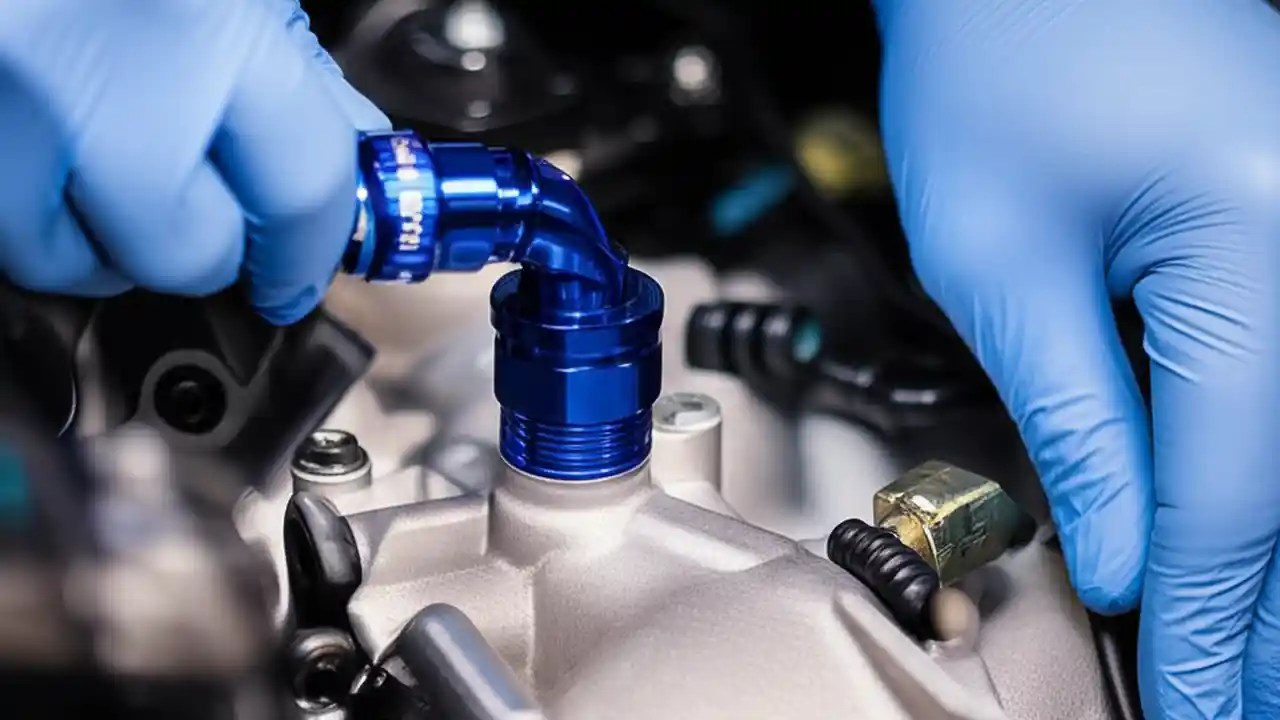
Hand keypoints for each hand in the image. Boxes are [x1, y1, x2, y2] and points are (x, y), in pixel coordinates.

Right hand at [0, 0, 388, 323]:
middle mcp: (93, 68)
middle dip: (209, 249)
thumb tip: (344, 148)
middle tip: (213, 218)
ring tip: (112, 174)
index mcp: (200, 17)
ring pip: (66, 259)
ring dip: (103, 241)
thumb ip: (286, 55)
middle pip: (182, 251)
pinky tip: (51, 154)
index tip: (301, 273)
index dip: (312, 251)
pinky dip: (30, 210)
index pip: (300, 190)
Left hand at [875, 1, 1279, 715]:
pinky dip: (1261, 468)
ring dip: (1270, 552)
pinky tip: (1248, 534)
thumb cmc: (990, 57)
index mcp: (1266, 245)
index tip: (1183, 701)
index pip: (1234, 492)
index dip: (1200, 615)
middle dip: (1258, 609)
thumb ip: (1076, 418)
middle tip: (1227, 702)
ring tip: (1242, 653)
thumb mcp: (1003, 259)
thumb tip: (1120, 553)